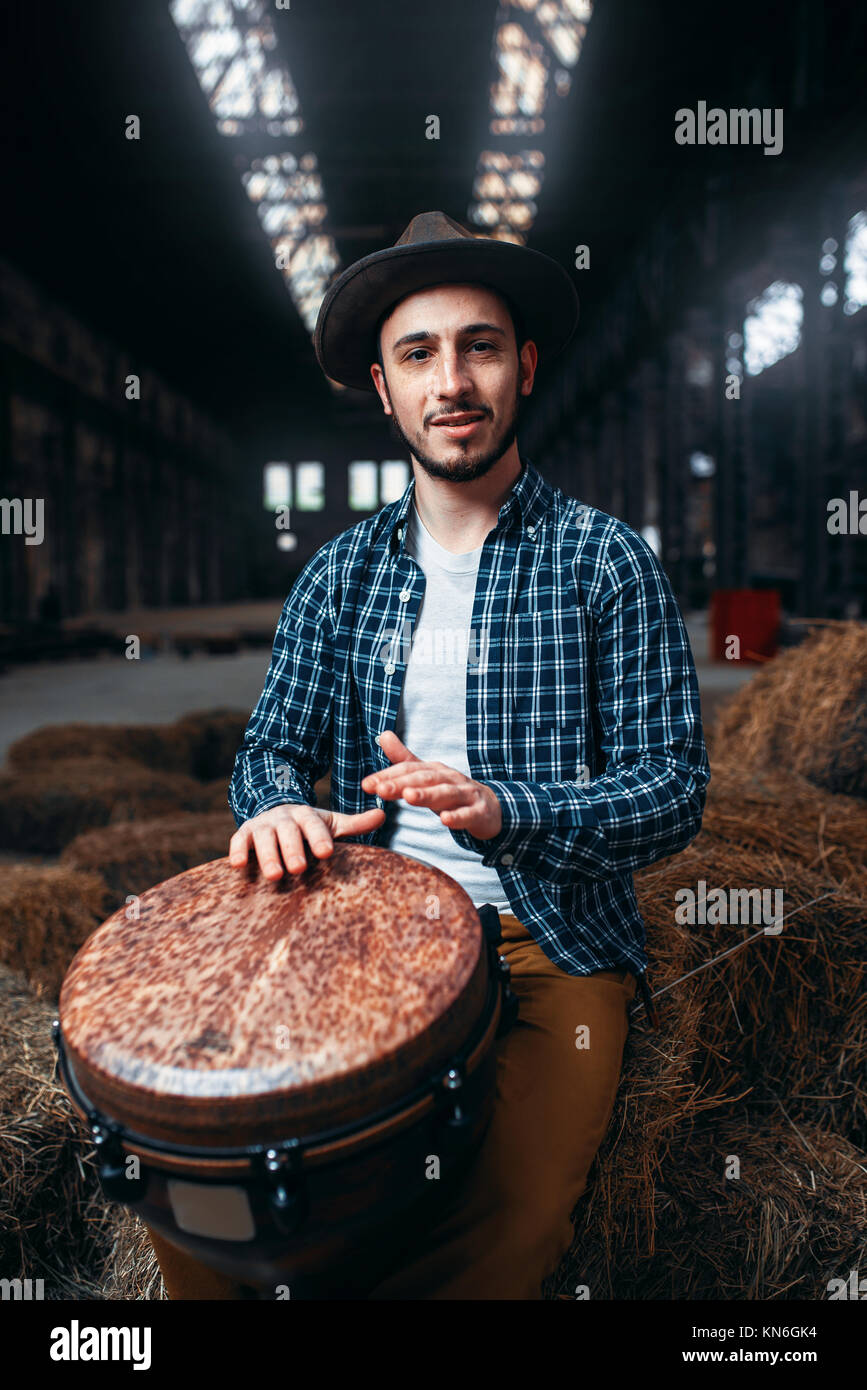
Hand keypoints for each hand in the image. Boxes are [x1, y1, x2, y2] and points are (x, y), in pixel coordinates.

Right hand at [229, 803, 384, 881]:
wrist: (275, 812)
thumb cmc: (308, 827)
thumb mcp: (331, 823)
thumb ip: (354, 824)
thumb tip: (383, 815)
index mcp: (306, 815)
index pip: (314, 825)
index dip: (319, 837)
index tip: (326, 852)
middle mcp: (283, 818)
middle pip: (287, 832)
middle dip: (292, 849)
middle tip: (299, 868)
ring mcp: (262, 825)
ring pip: (262, 837)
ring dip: (267, 855)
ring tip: (275, 876)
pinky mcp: (244, 833)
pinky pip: (238, 840)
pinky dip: (237, 851)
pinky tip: (237, 865)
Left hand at [361, 731, 501, 839]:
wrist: (490, 807)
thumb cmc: (452, 791)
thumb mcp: (428, 775)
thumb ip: (405, 758)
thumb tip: (382, 734)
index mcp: (435, 770)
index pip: (409, 770)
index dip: (388, 776)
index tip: (367, 785)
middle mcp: (450, 778)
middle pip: (424, 779)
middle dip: (402, 784)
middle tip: (381, 790)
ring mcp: (466, 794)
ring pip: (446, 793)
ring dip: (428, 795)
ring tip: (409, 797)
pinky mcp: (479, 811)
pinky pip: (468, 814)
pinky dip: (458, 817)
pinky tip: (445, 820)